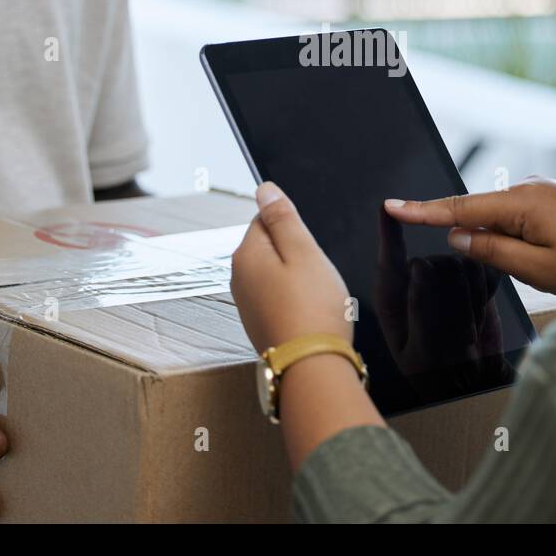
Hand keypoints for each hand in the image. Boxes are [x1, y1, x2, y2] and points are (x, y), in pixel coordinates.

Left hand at [230, 182, 352, 351]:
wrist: (312, 366)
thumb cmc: (313, 309)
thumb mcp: (304, 252)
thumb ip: (283, 217)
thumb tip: (264, 189)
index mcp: (246, 254)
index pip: (266, 219)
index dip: (295, 229)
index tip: (310, 249)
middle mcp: (238, 278)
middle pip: (271, 247)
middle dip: (297, 255)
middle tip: (316, 275)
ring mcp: (247, 303)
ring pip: (276, 274)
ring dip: (298, 279)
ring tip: (316, 297)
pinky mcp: (259, 323)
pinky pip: (278, 298)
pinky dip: (295, 301)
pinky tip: (310, 313)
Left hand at [373, 209, 505, 393]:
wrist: (470, 382)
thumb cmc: (436, 374)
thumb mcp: (422, 351)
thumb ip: (420, 308)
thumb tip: (419, 264)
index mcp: (393, 296)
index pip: (389, 258)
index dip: (389, 232)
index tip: (387, 207)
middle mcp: (416, 281)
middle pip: (437, 262)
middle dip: (452, 294)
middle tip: (455, 328)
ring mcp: (444, 278)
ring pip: (463, 265)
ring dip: (470, 298)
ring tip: (464, 328)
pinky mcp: (471, 280)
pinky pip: (484, 270)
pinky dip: (486, 291)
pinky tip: (477, 315)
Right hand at [384, 176, 555, 296]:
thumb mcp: (537, 269)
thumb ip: (490, 251)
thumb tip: (457, 236)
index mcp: (525, 200)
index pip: (460, 207)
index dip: (422, 210)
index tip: (391, 205)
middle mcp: (531, 187)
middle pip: (481, 215)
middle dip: (485, 243)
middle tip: (533, 267)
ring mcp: (543, 191)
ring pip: (501, 221)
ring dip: (510, 247)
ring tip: (555, 265)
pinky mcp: (552, 200)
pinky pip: (518, 219)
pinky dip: (520, 240)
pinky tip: (551, 257)